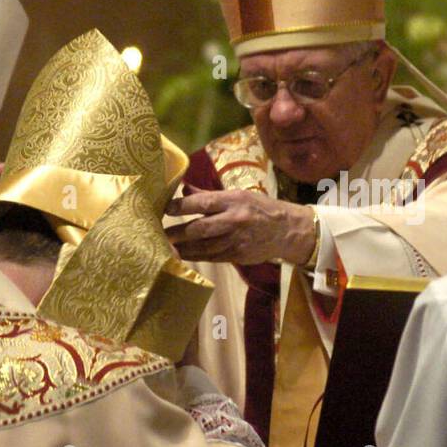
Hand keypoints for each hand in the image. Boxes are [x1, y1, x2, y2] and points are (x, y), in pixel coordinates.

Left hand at [166, 184, 315, 265]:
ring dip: (182, 248)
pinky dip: (196, 256)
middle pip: (199, 228)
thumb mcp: (238, 195)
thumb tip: (183, 189)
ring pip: (203, 247)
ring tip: (166, 247)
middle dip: (177, 233)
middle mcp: (234, 220)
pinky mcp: (238, 256)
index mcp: (233, 200)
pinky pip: (211, 257)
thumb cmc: (259, 208)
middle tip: (160, 234)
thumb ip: (209, 196)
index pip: (201, 203)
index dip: (180, 206)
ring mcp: (236, 240)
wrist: (286, 230)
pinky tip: (183, 255)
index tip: (164, 208)